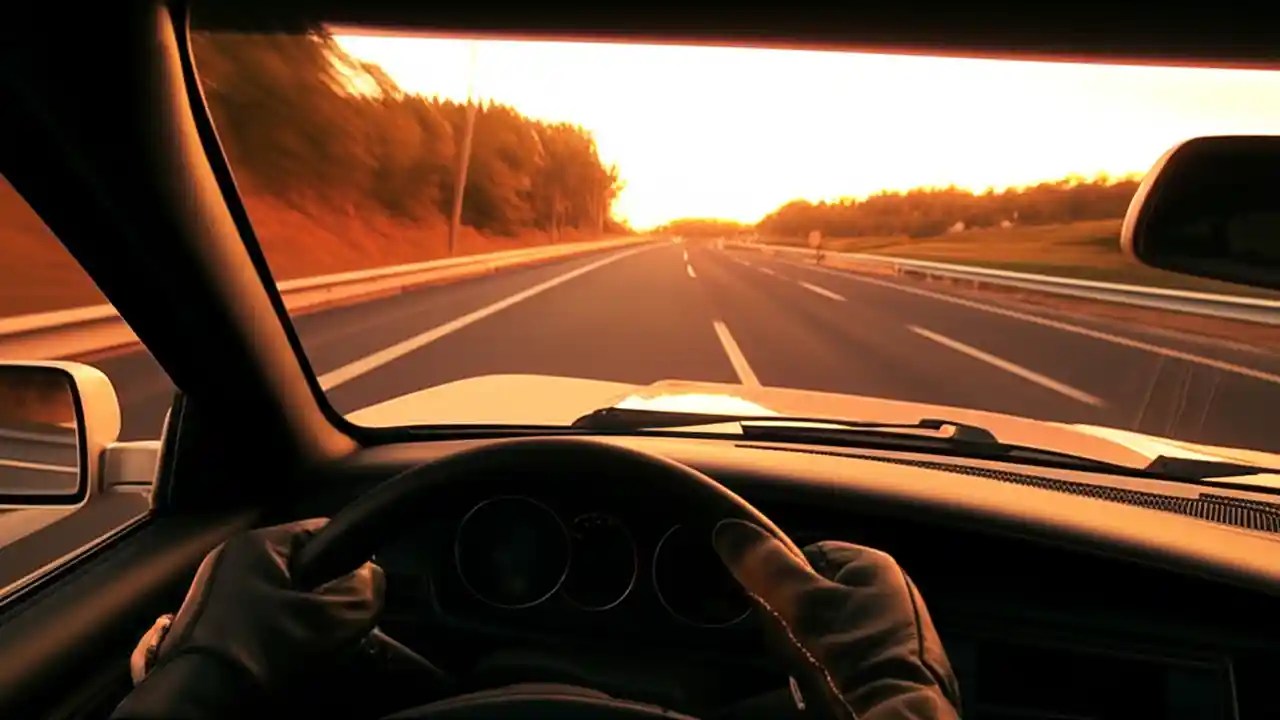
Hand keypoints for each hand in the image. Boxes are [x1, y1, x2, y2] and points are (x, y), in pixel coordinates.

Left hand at [114, 519, 383, 717]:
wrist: (199, 708)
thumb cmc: (257, 656)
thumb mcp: (332, 619)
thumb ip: (365, 589)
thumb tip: (371, 579)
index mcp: (255, 546)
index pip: (321, 532)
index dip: (350, 560)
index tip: (362, 590)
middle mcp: (229, 564)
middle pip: (304, 571)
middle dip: (327, 600)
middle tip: (341, 628)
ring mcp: (215, 599)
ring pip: (284, 602)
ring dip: (306, 626)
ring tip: (315, 652)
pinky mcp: (210, 632)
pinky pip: (262, 626)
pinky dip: (281, 642)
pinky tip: (290, 665)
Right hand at [712, 520, 960, 718]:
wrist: (899, 714)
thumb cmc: (853, 653)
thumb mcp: (803, 605)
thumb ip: (766, 566)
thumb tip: (727, 529)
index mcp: (874, 563)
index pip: (808, 555)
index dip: (783, 581)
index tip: (774, 608)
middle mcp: (891, 588)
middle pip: (818, 592)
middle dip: (797, 618)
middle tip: (794, 642)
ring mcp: (897, 626)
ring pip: (829, 625)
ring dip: (812, 644)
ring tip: (812, 665)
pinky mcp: (897, 660)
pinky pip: (849, 651)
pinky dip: (834, 664)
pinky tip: (830, 680)